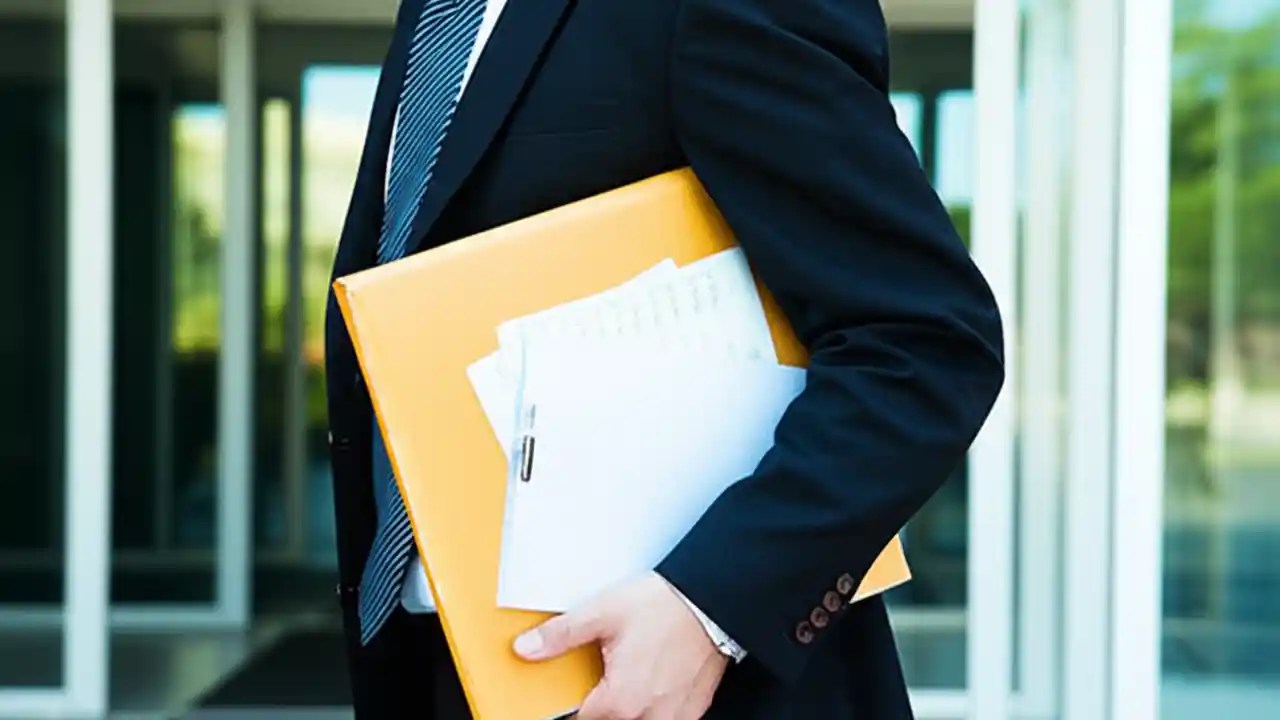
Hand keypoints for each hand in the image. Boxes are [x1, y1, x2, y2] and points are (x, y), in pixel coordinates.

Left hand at [513, 572, 728, 718]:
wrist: (713, 601)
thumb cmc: (665, 606)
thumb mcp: (603, 613)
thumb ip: (560, 635)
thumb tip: (527, 648)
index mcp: (620, 701)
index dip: (570, 707)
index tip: (570, 693)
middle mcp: (649, 717)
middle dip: (602, 705)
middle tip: (607, 674)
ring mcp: (674, 717)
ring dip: (629, 707)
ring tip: (631, 677)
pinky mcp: (693, 710)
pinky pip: (664, 719)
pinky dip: (653, 707)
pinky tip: (653, 681)